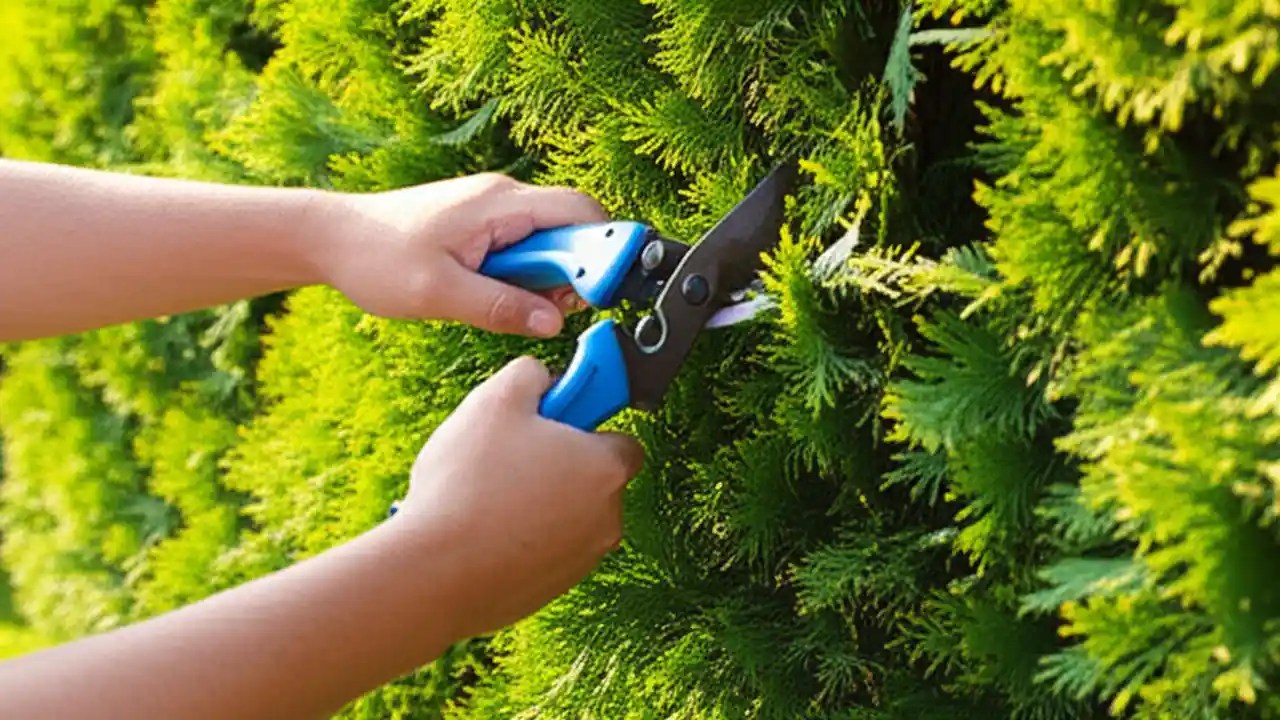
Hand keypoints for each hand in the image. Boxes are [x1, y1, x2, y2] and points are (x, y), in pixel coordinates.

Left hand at [316, 173, 608, 336]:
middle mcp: (503, 198)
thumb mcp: (439, 294)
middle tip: (548, 310)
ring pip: (549, 241)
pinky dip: (523, 275)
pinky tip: (495, 295)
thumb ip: (500, 307)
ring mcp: (492, 210)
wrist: (330, 237)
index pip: (581, 211)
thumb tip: (553, 322)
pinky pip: (524, 247)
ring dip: (545, 278)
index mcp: (500, 203)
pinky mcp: (482, 225)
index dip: (604, 250)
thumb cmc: (375, 258)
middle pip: (572, 228)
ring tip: (512, 304)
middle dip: (573, 272)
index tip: (600, 292)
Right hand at [395, 356, 644, 638]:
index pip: (622, 439)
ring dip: (536, 500)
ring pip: (565, 516)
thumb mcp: (496, 400)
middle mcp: (606, 519)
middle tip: (509, 452)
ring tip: (485, 494)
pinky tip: (479, 528)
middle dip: (557, 462)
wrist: (435, 573)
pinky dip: (519, 536)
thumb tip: (544, 377)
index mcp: (606, 469)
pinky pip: (541, 549)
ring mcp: (580, 560)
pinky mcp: (549, 589)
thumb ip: (531, 374)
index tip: (554, 417)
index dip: (586, 423)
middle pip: (591, 478)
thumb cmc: (470, 484)